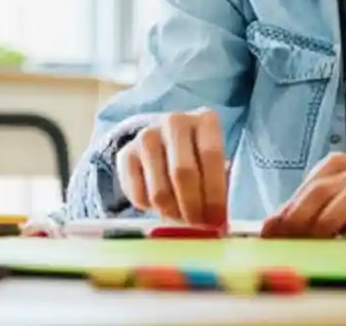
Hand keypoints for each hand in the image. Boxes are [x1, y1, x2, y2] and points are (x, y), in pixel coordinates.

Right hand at [115, 108, 227, 226]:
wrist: (161, 142)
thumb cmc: (198, 159)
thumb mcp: (214, 165)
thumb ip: (219, 189)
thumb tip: (218, 224)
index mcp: (205, 120)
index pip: (211, 156)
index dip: (215, 193)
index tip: (216, 220)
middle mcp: (175, 122)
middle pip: (183, 173)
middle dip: (192, 207)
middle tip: (197, 225)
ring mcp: (147, 136)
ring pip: (159, 191)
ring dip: (171, 213)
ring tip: (180, 216)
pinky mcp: (126, 154)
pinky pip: (138, 195)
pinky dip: (150, 209)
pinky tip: (160, 203)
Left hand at [261, 153, 345, 239]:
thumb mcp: (332, 208)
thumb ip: (302, 215)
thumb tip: (268, 229)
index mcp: (339, 165)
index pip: (310, 184)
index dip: (290, 208)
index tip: (275, 232)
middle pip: (327, 187)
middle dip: (305, 213)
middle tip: (294, 237)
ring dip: (331, 219)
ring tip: (319, 239)